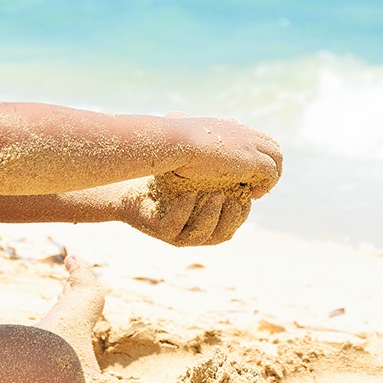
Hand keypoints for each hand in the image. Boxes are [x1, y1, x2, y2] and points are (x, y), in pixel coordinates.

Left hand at [118, 174, 253, 246]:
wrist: (131, 187)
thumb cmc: (167, 180)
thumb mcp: (196, 174)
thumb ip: (219, 168)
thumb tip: (248, 148)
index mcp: (209, 221)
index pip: (234, 223)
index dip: (244, 211)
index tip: (251, 192)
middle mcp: (195, 232)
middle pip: (222, 234)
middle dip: (232, 216)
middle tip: (237, 195)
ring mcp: (177, 233)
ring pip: (201, 234)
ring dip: (211, 215)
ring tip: (216, 194)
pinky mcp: (158, 230)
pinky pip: (174, 226)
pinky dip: (183, 210)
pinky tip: (188, 194)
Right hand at [168, 116, 282, 197]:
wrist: (178, 142)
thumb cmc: (173, 138)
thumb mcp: (180, 123)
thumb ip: (182, 119)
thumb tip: (175, 115)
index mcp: (228, 125)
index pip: (253, 135)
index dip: (254, 153)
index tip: (245, 171)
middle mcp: (243, 131)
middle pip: (271, 144)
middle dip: (269, 164)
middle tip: (257, 183)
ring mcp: (250, 144)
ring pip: (277, 158)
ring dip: (272, 175)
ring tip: (258, 191)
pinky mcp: (253, 160)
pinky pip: (272, 173)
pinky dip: (267, 184)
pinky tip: (253, 195)